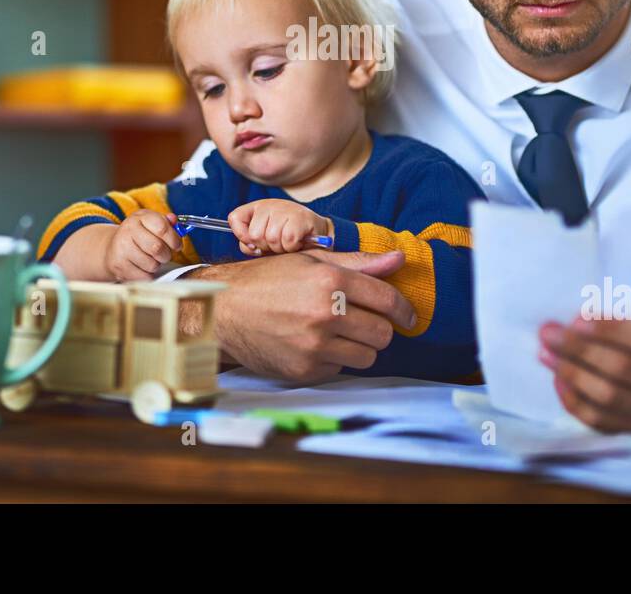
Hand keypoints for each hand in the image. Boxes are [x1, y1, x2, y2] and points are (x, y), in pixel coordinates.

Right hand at [105, 209, 182, 281]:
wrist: (112, 248)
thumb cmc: (138, 236)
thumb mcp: (151, 223)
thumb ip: (166, 222)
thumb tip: (173, 220)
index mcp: (139, 217)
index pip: (162, 228)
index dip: (174, 239)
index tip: (177, 245)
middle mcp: (127, 231)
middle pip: (157, 248)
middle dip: (166, 255)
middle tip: (165, 255)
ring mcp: (121, 249)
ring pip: (152, 264)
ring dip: (157, 265)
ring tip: (151, 260)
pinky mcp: (118, 266)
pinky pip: (144, 276)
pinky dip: (148, 275)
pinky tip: (143, 267)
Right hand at [185, 249, 415, 381]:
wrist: (222, 310)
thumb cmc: (267, 279)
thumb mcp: (311, 260)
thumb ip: (358, 263)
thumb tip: (397, 259)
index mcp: (331, 281)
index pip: (387, 300)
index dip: (404, 310)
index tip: (408, 317)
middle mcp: (326, 314)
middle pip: (383, 334)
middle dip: (379, 328)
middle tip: (365, 322)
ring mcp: (315, 347)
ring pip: (367, 357)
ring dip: (360, 347)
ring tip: (339, 334)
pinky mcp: (304, 371)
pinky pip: (340, 370)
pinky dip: (335, 360)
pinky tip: (314, 344)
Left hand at [227, 199, 333, 255]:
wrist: (316, 231)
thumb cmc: (287, 236)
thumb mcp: (265, 239)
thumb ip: (250, 244)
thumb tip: (251, 247)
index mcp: (256, 208)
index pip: (234, 218)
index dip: (241, 235)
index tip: (253, 243)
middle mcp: (268, 205)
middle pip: (254, 235)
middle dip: (266, 246)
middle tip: (277, 243)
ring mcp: (284, 209)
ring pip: (272, 239)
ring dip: (281, 248)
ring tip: (289, 242)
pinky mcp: (300, 218)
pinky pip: (288, 240)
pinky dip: (292, 247)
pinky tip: (298, 242)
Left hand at [537, 320, 630, 432]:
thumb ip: (628, 320)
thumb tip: (577, 321)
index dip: (606, 329)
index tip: (574, 318)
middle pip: (621, 370)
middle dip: (578, 350)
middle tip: (548, 334)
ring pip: (608, 398)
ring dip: (570, 374)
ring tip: (546, 355)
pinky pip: (601, 422)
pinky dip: (574, 402)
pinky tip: (558, 381)